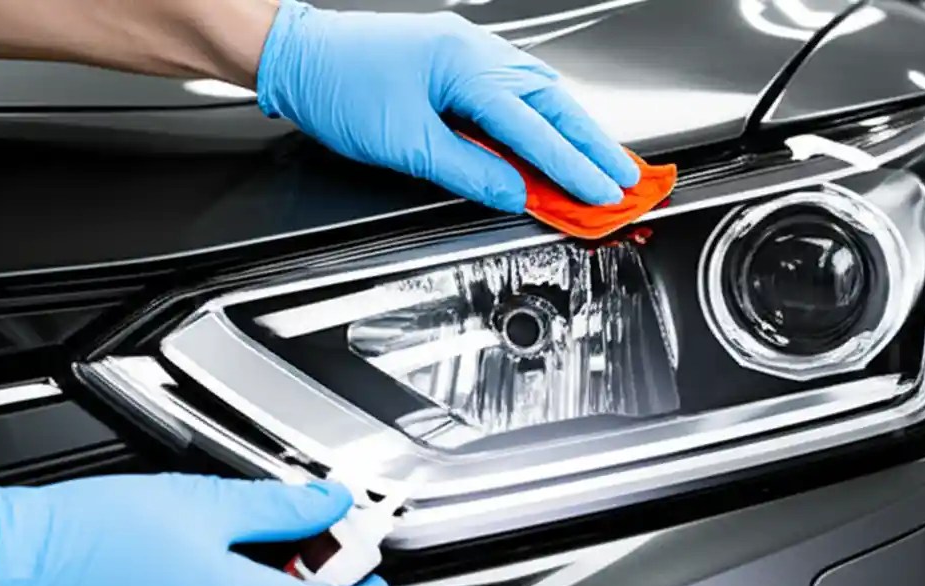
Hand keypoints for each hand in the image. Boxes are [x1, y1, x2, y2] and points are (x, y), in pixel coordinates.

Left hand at [255, 2, 639, 212]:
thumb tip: (514, 192)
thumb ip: (467, 170)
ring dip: (575, 130)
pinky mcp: (459, 61)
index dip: (573, 167)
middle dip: (594, 145)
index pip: (535, 127)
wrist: (296, 53)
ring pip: (541, 93)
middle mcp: (477, 51)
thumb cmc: (338, 86)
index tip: (603, 195)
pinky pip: (517, 90)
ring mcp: (470, 51)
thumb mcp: (403, 143)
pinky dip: (544, 118)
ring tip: (603, 164)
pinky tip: (555, 137)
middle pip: (554, 102)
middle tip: (628, 180)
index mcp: (466, 66)